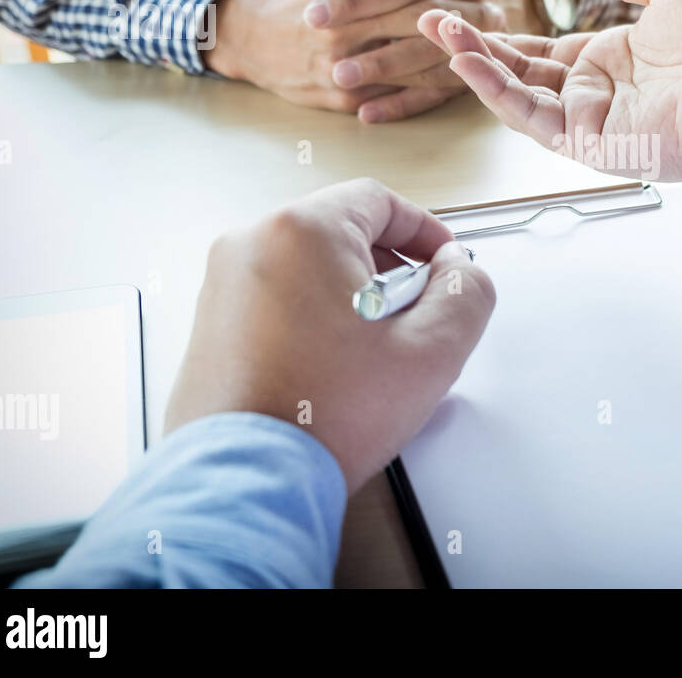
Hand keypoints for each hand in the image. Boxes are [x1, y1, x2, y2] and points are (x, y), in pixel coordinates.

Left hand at [163, 178, 495, 491]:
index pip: (379, 200)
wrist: (246, 481)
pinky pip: (279, 297)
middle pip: (344, 232)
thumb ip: (468, 292)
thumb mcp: (433, 350)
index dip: (425, 230)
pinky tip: (337, 368)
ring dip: (354, 295)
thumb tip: (461, 271)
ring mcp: (224, 284)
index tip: (444, 263)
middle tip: (417, 315)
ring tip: (376, 351)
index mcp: (302, 232)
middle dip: (391, 268)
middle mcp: (252, 244)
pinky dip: (316, 316)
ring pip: (311, 266)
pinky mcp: (213, 322)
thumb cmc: (321, 417)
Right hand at [208, 0, 496, 120]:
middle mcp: (337, 10)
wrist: (253, 37)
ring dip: (457, 42)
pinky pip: (399, 88)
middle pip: (415, 0)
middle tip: (498, 2)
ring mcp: (340, 53)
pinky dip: (434, 81)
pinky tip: (464, 72)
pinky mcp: (343, 90)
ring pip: (412, 46)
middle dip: (463, 0)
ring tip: (490, 36)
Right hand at [417, 0, 681, 192]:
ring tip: (438, 32)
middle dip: (473, 47)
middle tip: (428, 19)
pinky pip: (536, 120)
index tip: (461, 11)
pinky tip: (471, 64)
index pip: (542, 51)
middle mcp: (597, 94)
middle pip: (520, 74)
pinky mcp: (596, 144)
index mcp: (612, 59)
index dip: (501, 34)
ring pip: (519, 97)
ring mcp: (594, 122)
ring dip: (476, 66)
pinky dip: (500, 94)